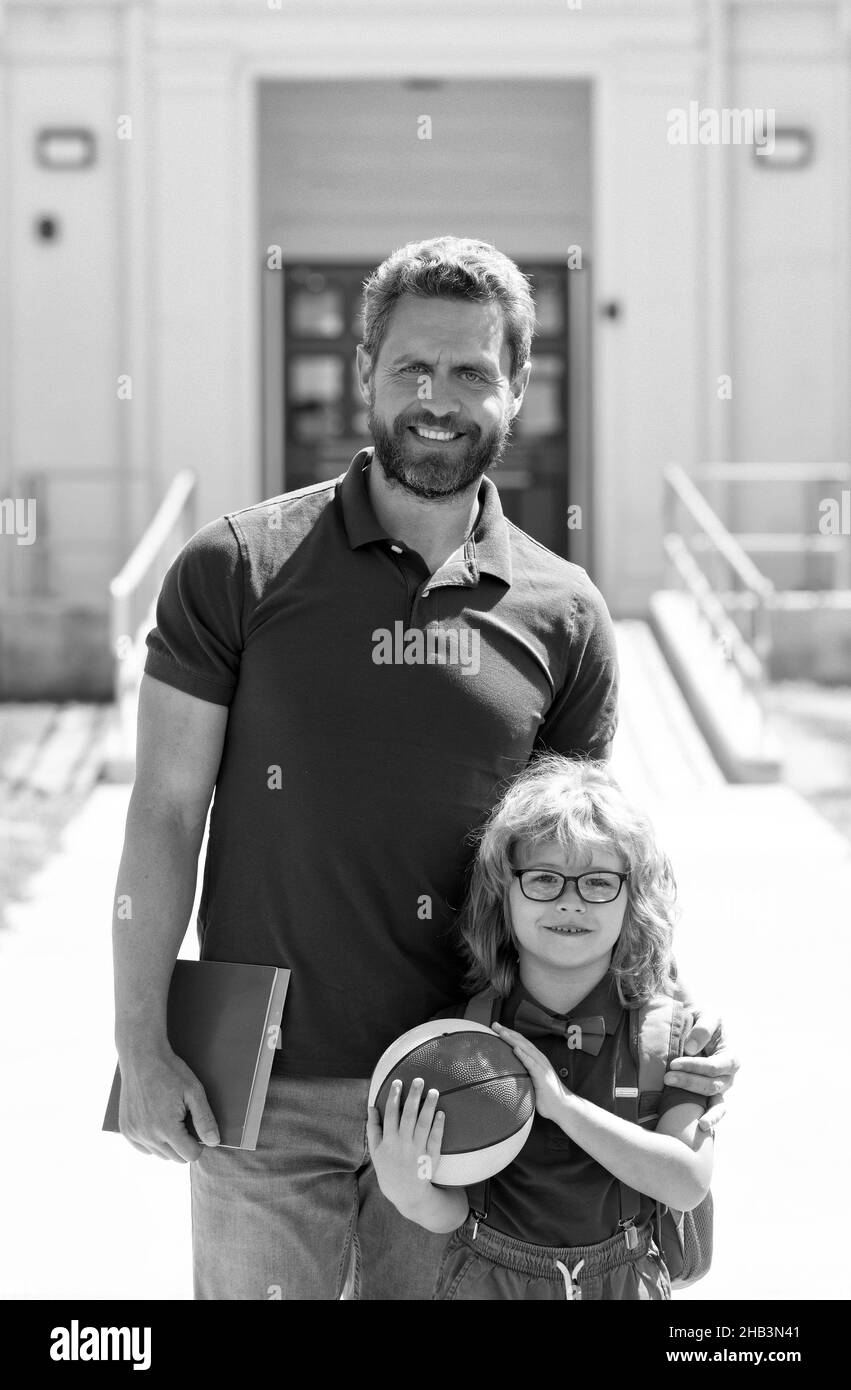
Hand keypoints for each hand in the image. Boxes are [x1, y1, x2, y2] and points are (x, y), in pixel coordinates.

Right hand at [117, 1042, 219, 1161]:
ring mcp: (135, 1133)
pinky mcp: (126, 1129)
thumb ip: (205, 1119)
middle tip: (183, 1119)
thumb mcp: (194, 1091)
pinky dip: (152, 1141)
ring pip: (159, 1154)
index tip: (197, 1128)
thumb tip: (213, 1142)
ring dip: (168, 1143)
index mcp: (167, 1128)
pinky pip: (144, 1148)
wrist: (142, 1056)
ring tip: (169, 1118)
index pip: (190, 1155)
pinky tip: (156, 1121)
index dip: (199, 1144)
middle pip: (175, 1158)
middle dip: (184, 1144)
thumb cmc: (170, 1071)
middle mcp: (148, 1136)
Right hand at [366, 1079, 445, 1209]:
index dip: (394, 1097)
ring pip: (423, 1124)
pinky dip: (438, 1126)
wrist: (407, 1196)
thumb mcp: (376, 1152)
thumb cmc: (389, 1171)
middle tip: (419, 1080)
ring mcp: (417, 1151)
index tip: (398, 1082)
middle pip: (409, 1116)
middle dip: (413, 1096)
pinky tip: (441, 1113)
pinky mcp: (430, 1157)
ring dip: (428, 1107)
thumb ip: (373, 1129)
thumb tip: (371, 1106)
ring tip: (434, 1091)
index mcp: (388, 1141)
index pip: (391, 1114)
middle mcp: (403, 1144)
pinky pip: (435, 1139)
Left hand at [491, 1022, 567, 1123]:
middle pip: (521, 1042)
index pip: (520, 1043)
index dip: (509, 1034)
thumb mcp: (532, 1082)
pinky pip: (531, 1064)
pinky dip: (523, 1055)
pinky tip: (516, 1049)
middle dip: (507, 1032)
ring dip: (513, 1039)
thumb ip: (523, 1075)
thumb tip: (508, 1076)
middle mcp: (539, 1059)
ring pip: (526, 1049)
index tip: (496, 1028)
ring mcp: (542, 1067)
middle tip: (494, 1025)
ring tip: (502, 1032)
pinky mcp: (542, 1076)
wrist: (562, 1107)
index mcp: (536, 1060)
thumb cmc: (546, 1097)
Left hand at [667, 1011, 739, 1133]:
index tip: (673, 1063)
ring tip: (672, 1096)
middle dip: (689, 1082)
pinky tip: (701, 1126)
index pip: (714, 1066)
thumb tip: (692, 1049)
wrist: (693, 1026)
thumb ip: (703, 1028)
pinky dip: (711, 1119)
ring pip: (713, 1099)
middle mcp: (729, 1076)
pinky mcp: (711, 1096)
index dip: (695, 1066)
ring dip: (692, 1096)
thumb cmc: (701, 1020)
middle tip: (666, 1076)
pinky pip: (716, 1110)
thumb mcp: (706, 1015)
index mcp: (730, 1056)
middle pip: (712, 1085)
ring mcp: (721, 1088)